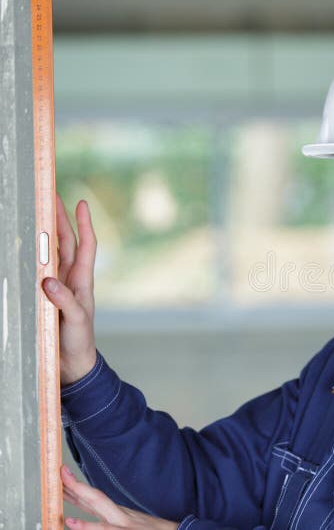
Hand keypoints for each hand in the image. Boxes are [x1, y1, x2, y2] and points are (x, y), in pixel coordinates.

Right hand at [42, 194, 97, 383]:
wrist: (71, 365)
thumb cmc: (78, 342)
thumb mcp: (75, 321)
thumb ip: (65, 302)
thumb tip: (48, 280)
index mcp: (82, 281)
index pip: (85, 246)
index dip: (84, 223)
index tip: (81, 202)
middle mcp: (70, 278)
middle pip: (64, 242)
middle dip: (58, 218)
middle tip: (49, 195)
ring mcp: (56, 285)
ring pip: (50, 253)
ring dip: (45, 232)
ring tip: (36, 211)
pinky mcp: (43, 295)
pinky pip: (35, 269)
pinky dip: (30, 255)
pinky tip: (21, 244)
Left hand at [61, 466, 178, 529]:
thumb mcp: (131, 523)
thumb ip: (109, 521)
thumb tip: (88, 521)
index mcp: (116, 513)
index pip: (91, 498)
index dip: (75, 487)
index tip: (61, 475)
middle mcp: (118, 514)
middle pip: (92, 498)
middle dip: (73, 486)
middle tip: (57, 474)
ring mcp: (122, 523)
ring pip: (98, 509)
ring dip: (79, 498)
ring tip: (61, 491)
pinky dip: (90, 526)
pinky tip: (74, 523)